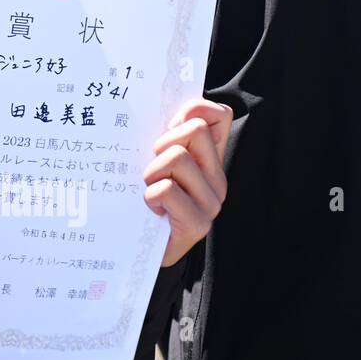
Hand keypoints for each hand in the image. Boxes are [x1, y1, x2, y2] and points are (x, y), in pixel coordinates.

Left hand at [144, 97, 231, 267]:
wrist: (141, 251)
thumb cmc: (144, 199)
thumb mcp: (153, 160)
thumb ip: (166, 135)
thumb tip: (177, 108)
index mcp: (210, 159)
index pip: (220, 115)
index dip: (194, 110)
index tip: (169, 126)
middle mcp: (217, 178)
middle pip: (194, 129)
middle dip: (162, 142)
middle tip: (152, 169)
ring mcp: (211, 202)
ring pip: (176, 157)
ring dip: (151, 172)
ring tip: (149, 190)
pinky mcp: (198, 224)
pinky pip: (166, 189)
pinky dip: (150, 195)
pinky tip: (152, 209)